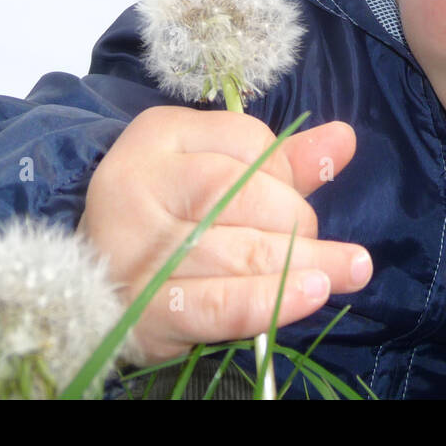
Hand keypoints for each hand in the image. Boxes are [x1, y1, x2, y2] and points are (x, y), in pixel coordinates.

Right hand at [76, 105, 371, 364]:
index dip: (286, 172)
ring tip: (349, 269)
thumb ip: (282, 163)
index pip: (244, 141)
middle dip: (297, 221)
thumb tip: (344, 139)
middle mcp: (136, 184)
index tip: (297, 197)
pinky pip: (215, 304)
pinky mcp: (142, 309)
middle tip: (334, 249)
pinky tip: (312, 293)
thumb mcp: (222, 176)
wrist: (96, 287)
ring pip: (232, 249)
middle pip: (237, 193)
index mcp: (158, 136)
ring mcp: (132, 248)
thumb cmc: (171, 220)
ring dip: (300, 262)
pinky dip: (268, 300)